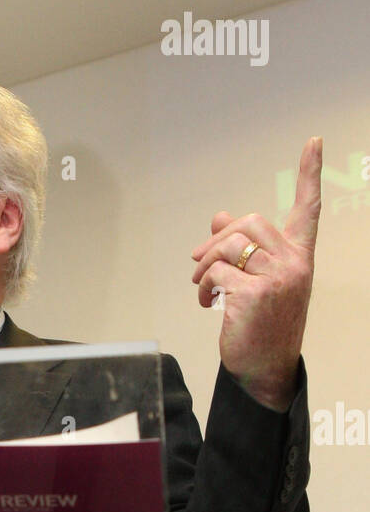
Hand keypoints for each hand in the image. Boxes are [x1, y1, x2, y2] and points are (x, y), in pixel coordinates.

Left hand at [190, 137, 321, 409]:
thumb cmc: (263, 324)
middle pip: (248, 222)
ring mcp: (276, 280)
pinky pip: (216, 274)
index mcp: (299, 257)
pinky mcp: (254, 296)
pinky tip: (207, 302)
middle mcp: (293, 264)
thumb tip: (219, 215)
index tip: (313, 142)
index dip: (311, 174)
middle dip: (217, 239)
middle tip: (199, 262)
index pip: (308, 209)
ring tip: (202, 286)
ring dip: (205, 265)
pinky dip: (203, 286)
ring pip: (228, 246)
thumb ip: (243, 249)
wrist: (265, 368)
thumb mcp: (258, 282)